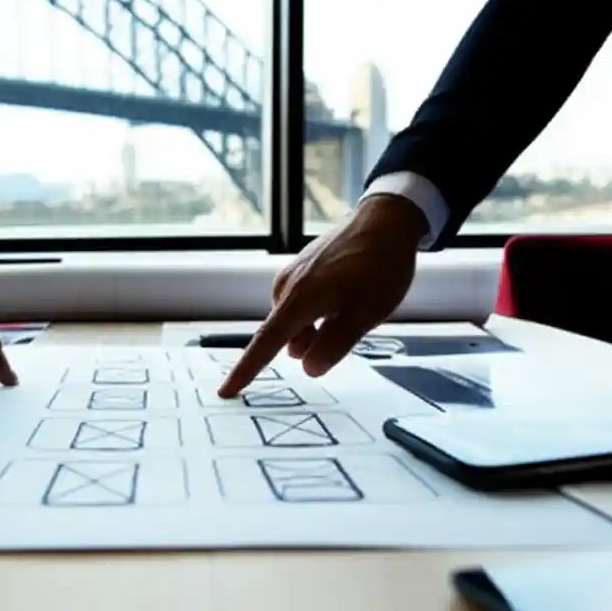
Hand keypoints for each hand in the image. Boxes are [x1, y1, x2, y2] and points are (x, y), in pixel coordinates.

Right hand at [218, 195, 426, 395]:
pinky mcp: (302, 268)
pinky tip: (347, 298)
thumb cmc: (380, 265)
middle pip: (286, 334)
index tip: (226, 391)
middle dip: (310, 344)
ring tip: (355, 307)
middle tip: (350, 327)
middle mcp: (288, 288)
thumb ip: (335, 343)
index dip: (246, 371)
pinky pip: (302, 302)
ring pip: (297, 319)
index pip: (266, 344)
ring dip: (319, 326)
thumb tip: (308, 367)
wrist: (386, 219)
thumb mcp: (366, 313)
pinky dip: (319, 311)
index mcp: (299, 301)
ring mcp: (293, 275)